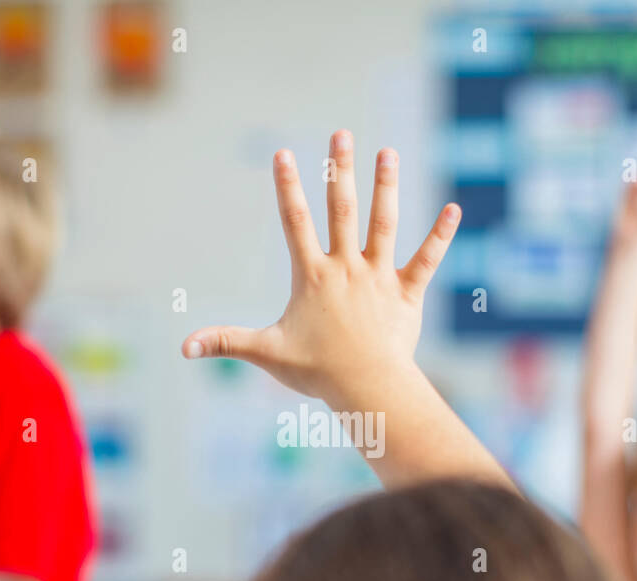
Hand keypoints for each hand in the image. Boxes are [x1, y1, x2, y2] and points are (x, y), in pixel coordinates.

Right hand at [181, 129, 460, 404]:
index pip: (297, 223)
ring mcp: (380, 278)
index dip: (288, 188)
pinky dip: (441, 235)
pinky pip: (427, 260)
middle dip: (340, 170)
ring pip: (385, 224)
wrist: (368, 389)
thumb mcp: (266, 353)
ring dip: (387, 186)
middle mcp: (347, 268)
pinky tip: (454, 208)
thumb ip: (225, 342)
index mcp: (314, 276)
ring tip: (388, 153)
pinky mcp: (407, 294)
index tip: (284, 154)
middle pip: (343, 210)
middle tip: (341, 135)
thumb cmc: (316, 372)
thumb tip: (183, 347)